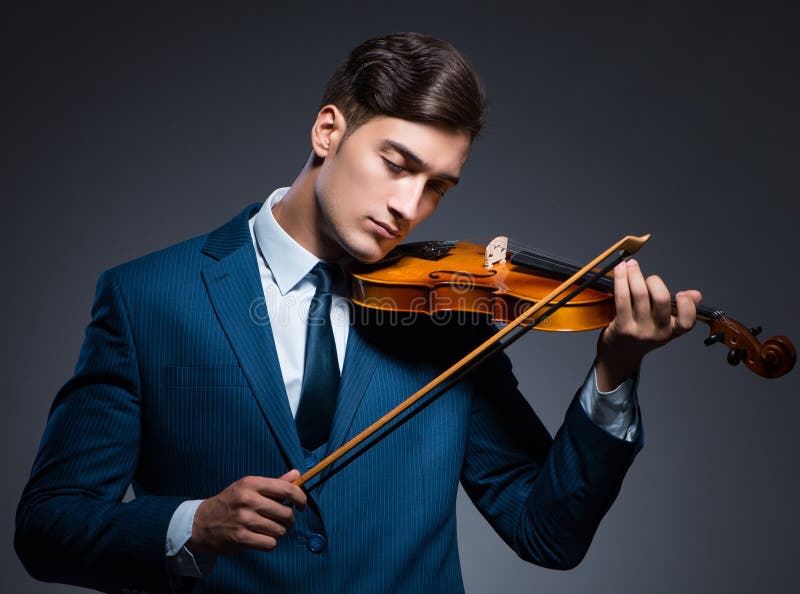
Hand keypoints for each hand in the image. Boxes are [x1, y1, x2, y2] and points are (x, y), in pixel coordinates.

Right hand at [189, 470, 306, 554]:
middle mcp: (248, 499)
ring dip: (279, 532)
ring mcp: (243, 519)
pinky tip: (262, 539)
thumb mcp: (248, 487)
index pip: (287, 490)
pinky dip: (270, 543)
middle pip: (286, 513)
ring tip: (270, 529)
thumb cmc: (230, 503)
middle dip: (289, 520)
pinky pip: (270, 544)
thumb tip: (297, 474)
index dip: (301, 499)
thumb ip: (275, 482)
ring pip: (279, 530)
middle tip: (283, 521)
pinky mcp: (240, 538)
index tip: (301, 505)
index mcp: (251, 483)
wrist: (200, 523)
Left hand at [595, 259, 701, 390]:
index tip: (681, 293)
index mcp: (672, 332)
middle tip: (648, 277)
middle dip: (654, 281)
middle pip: (661, 300)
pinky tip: (620, 270)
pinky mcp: (622, 327)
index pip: (688, 321)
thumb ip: (680, 310)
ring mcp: (640, 330)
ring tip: (630, 265)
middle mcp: (658, 333)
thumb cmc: (642, 335)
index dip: (687, 305)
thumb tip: (695, 294)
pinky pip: (622, 298)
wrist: (620, 355)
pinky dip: (621, 280)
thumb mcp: (664, 326)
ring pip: (640, 295)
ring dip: (635, 274)